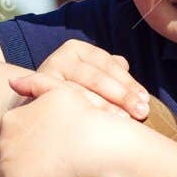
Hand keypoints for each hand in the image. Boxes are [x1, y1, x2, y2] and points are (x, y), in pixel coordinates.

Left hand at [0, 81, 127, 176]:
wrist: (104, 149)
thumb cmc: (89, 120)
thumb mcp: (62, 91)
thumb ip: (36, 82)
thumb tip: (10, 81)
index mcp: (12, 119)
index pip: (8, 135)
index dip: (26, 144)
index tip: (45, 150)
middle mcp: (4, 141)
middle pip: (4, 156)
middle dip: (19, 162)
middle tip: (46, 168)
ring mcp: (8, 166)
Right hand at [24, 39, 151, 118]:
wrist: (31, 106)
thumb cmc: (71, 92)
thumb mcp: (89, 76)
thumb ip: (109, 71)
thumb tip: (125, 64)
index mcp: (76, 49)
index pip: (107, 64)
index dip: (128, 82)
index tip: (145, 99)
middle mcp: (60, 58)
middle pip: (95, 77)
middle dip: (120, 96)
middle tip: (140, 112)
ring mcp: (45, 75)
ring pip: (78, 92)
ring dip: (102, 108)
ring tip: (123, 121)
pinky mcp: (35, 95)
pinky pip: (61, 106)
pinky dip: (79, 116)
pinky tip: (94, 127)